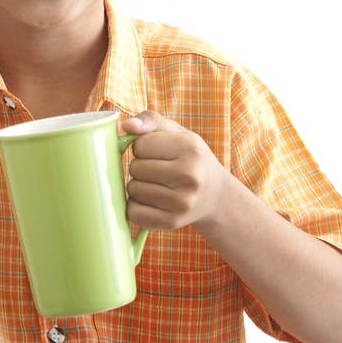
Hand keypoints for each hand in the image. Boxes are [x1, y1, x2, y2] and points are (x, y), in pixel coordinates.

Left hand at [122, 111, 227, 230]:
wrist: (214, 195)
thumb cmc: (189, 157)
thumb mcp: (176, 132)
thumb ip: (150, 120)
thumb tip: (127, 126)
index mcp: (190, 149)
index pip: (140, 145)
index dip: (141, 146)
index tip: (154, 151)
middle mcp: (190, 176)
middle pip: (135, 168)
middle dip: (139, 166)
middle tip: (155, 169)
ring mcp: (182, 202)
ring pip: (133, 190)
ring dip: (137, 185)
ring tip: (155, 183)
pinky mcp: (172, 222)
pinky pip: (134, 212)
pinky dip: (135, 206)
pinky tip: (150, 200)